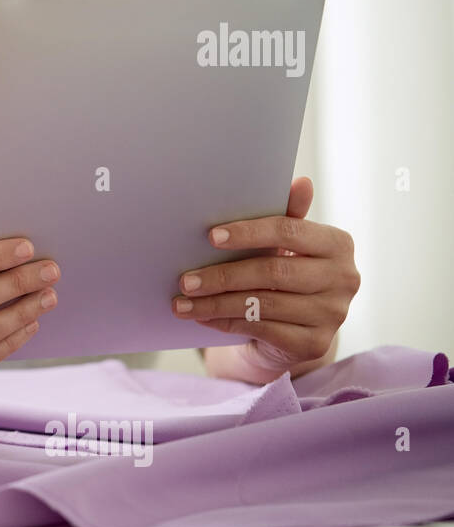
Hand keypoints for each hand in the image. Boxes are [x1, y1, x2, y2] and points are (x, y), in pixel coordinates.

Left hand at [172, 177, 359, 381]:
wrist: (295, 330)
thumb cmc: (284, 273)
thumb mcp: (285, 245)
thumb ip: (288, 216)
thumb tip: (301, 182)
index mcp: (337, 244)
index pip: (289, 231)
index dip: (248, 233)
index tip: (210, 236)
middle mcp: (344, 278)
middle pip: (272, 271)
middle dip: (222, 275)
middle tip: (184, 280)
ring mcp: (332, 314)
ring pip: (262, 304)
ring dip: (215, 303)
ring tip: (181, 303)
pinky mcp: (314, 344)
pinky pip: (261, 329)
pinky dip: (226, 322)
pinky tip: (201, 318)